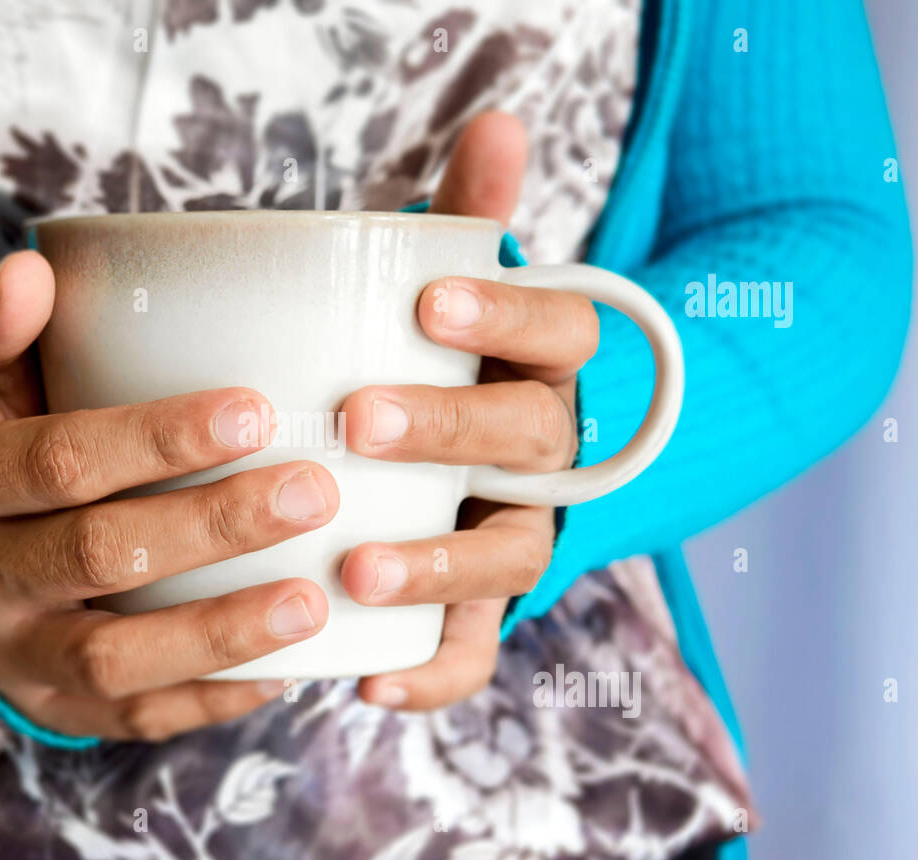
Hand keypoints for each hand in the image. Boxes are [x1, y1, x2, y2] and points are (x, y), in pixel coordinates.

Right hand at [0, 251, 338, 739]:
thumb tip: (32, 272)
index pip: (56, 460)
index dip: (155, 440)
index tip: (257, 412)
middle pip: (95, 556)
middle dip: (212, 526)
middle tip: (313, 492)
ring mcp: (1, 653)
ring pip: (113, 659)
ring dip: (219, 632)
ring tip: (314, 601)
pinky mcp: (41, 706)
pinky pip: (129, 718)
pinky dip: (208, 699)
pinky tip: (286, 667)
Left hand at [339, 112, 597, 709]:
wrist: (494, 457)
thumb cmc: (453, 365)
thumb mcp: (465, 289)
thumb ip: (472, 218)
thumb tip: (498, 121)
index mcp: (545, 366)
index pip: (558, 329)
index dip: (507, 313)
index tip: (434, 297)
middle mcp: (549, 454)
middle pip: (528, 444)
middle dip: (451, 432)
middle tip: (361, 420)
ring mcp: (522, 532)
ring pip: (507, 556)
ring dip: (439, 566)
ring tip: (359, 569)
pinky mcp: (489, 605)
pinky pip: (479, 650)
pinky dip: (433, 675)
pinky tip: (369, 682)